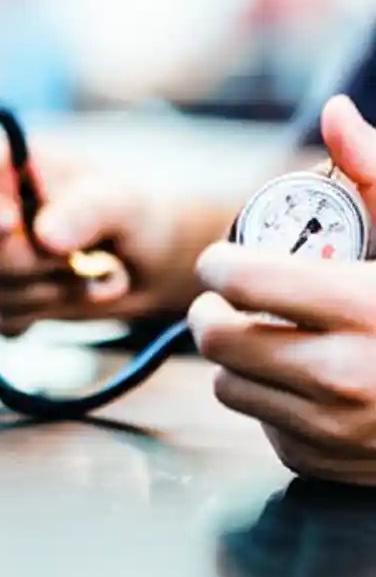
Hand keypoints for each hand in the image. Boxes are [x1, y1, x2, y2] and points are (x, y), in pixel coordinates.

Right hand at [0, 144, 225, 335]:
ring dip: (52, 288)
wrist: (149, 260)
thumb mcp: (118, 199)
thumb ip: (85, 210)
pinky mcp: (5, 303)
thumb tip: (44, 238)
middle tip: (79, 254)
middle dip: (28, 261)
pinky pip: (6, 320)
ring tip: (96, 270)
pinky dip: (51, 311)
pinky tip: (81, 290)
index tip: (8, 224)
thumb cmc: (129, 212)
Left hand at [190, 95, 375, 484]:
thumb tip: (336, 113)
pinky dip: (272, 404)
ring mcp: (329, 429)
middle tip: (236, 298)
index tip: (227, 259)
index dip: (221, 262)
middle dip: (218, 309)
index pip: (240, 277)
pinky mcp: (322, 463)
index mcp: (362, 308)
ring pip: (226, 384)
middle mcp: (340, 375)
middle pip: (215, 335)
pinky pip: (260, 427)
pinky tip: (306, 382)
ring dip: (238, 358)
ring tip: (273, 337)